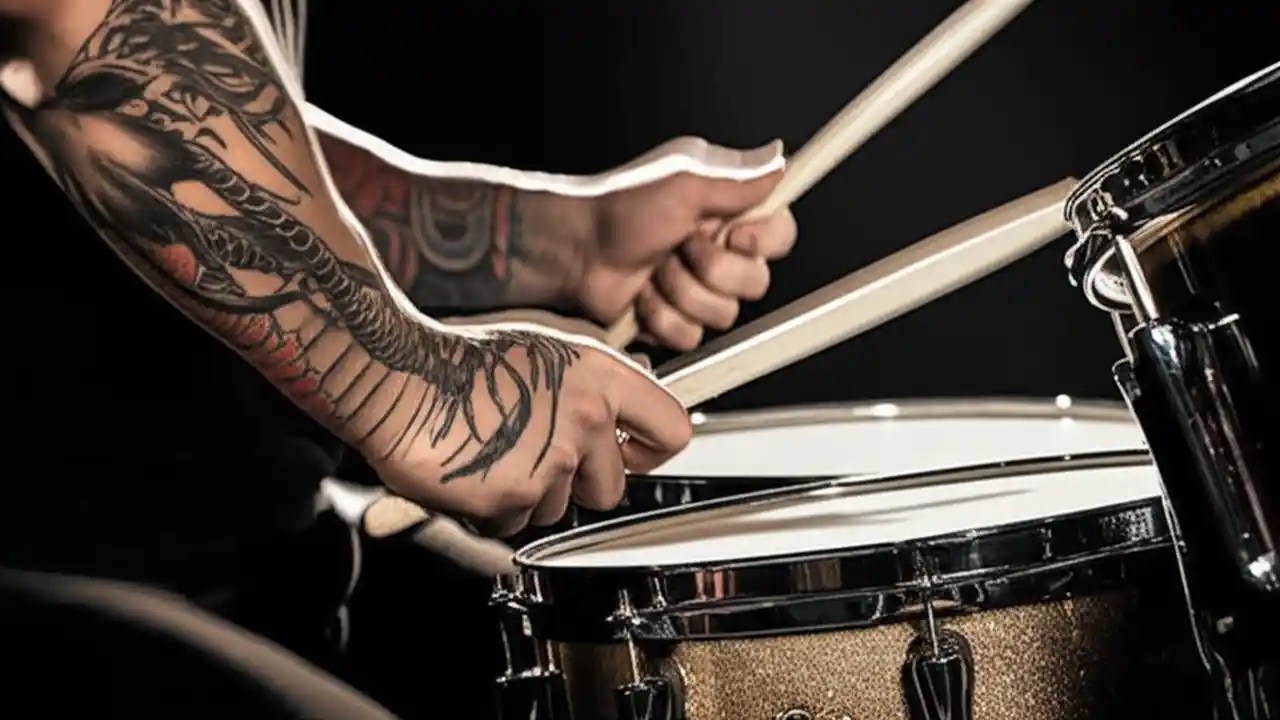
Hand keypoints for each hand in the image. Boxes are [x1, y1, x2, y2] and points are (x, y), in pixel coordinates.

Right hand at [368, 328, 690, 536]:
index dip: (652, 450)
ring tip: (494, 452)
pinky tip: (474, 470)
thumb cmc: (459, 362)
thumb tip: (624, 411)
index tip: (633, 455)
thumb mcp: (544, 350)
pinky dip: (493, 509)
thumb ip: (590, 384)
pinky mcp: (515, 497)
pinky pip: (515, 523)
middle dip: (577, 483)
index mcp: (599, 377)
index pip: (671, 428)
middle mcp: (585, 419)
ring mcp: (552, 461)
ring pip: (559, 508)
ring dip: (528, 494)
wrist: (398, 380)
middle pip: (612, 487)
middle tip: (534, 453)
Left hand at [577, 145, 797, 349]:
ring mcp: (699, 292)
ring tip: (654, 270)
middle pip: (756, 283)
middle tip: (677, 247)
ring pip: (723, 314)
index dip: (764, 244)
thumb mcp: (683, 184)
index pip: (781, 236)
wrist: (578, 251)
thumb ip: (738, 181)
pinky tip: (642, 296)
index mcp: (729, 217)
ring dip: (680, 291)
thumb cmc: (621, 210)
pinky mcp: (677, 322)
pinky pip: (692, 336)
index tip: (735, 236)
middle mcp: (721, 255)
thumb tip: (779, 160)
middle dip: (711, 268)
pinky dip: (661, 316)